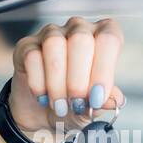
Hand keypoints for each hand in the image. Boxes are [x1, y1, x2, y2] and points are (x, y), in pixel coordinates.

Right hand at [8, 17, 125, 142]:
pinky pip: (32, 57)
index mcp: (104, 36)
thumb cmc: (74, 104)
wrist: (42, 113)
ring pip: (54, 45)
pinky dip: (38, 83)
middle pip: (81, 40)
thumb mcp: (93, 107)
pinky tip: (43, 98)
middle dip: (78, 80)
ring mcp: (52, 34)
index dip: (103, 70)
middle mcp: (79, 29)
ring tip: (59, 106)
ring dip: (57, 82)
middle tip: (76, 105)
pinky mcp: (27, 45)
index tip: (96, 98)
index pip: (109, 39)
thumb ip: (106, 101)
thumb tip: (115, 100)